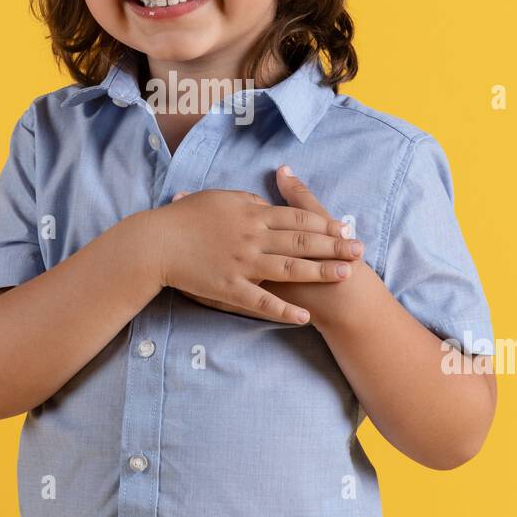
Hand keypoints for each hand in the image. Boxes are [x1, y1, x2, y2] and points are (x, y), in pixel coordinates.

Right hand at [153, 168, 362, 324]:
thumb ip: (247, 200)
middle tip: (360, 250)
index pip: (296, 217)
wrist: (156, 242)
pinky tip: (303, 317)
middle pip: (300, 242)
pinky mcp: (229, 288)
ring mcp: (242, 264)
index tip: (346, 227)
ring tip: (344, 276)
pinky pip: (261, 302)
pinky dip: (283, 310)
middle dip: (333, 246)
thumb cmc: (185, 216)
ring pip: (288, 269)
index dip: (323, 223)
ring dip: (318, 272)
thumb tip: (267, 201)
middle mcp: (252, 238)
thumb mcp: (218, 198)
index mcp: (250, 213)